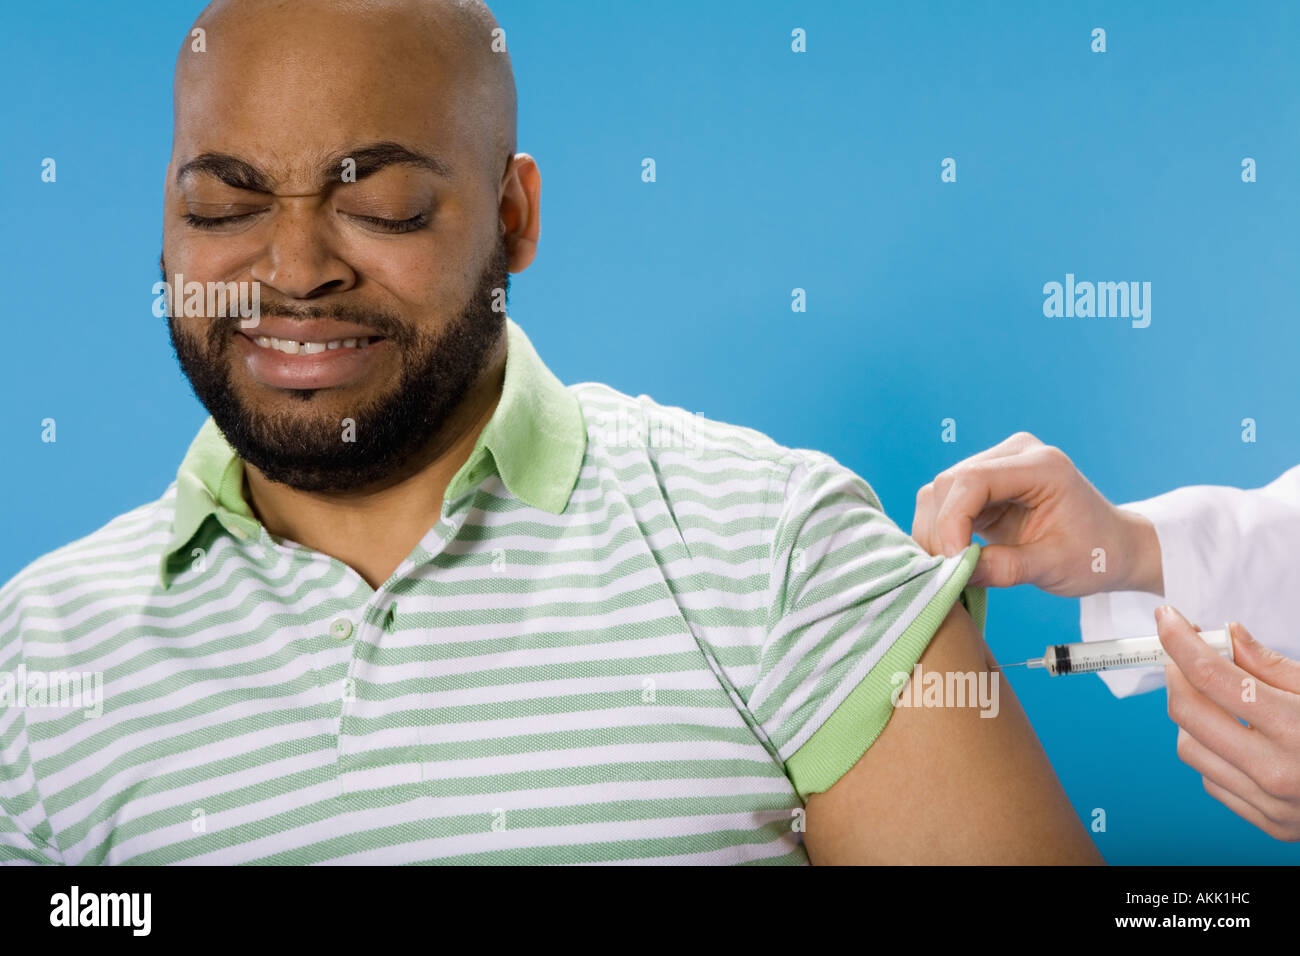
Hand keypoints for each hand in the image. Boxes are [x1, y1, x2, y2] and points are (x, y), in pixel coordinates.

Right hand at [911, 431, 1162, 596]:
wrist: (1112, 548)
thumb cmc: (1095, 554)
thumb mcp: (1056, 567)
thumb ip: (1006, 568)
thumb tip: (957, 574)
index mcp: (1041, 466)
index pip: (974, 480)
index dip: (953, 520)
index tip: (952, 561)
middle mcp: (1014, 455)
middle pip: (950, 484)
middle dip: (941, 529)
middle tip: (947, 572)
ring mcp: (997, 466)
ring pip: (939, 492)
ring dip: (935, 531)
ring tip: (949, 567)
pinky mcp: (984, 485)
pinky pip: (945, 502)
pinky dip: (940, 531)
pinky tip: (952, 556)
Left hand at [1159, 605, 1299, 841]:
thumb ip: (1272, 666)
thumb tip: (1228, 636)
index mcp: (1295, 729)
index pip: (1211, 677)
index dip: (1180, 642)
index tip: (1167, 618)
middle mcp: (1276, 772)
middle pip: (1187, 712)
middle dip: (1177, 674)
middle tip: (1186, 654)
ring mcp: (1270, 804)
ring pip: (1189, 747)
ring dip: (1191, 715)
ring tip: (1216, 698)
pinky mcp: (1269, 823)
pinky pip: (1211, 779)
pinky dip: (1211, 751)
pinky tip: (1234, 736)